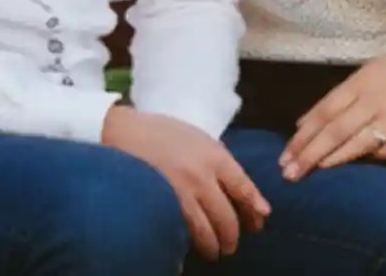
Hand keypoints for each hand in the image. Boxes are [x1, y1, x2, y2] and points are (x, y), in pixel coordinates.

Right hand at [102, 106, 270, 260]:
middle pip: (227, 216)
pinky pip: (182, 232)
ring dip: (213, 246)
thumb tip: (236, 186)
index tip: (261, 219)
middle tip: (232, 244)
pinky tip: (191, 249)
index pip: (243, 188)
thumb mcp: (198, 137)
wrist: (123, 132)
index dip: (254, 207)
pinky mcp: (162, 204)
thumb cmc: (161, 132)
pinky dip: (189, 243)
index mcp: (214, 156)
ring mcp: (180, 193)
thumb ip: (218, 160)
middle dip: (232, 236)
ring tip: (215, 252)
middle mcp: (202, 176)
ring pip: (206, 231)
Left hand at [280, 40, 385, 180]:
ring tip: (310, 172)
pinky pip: (383, 152)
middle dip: (310, 153)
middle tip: (289, 172)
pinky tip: (348, 167)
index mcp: (359, 83)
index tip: (284, 153)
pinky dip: (364, 159)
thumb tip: (304, 124)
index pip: (324, 112)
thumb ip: (336, 99)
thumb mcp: (364, 74)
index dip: (303, 135)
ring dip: (332, 160)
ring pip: (357, 144)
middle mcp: (373, 101)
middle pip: (335, 131)